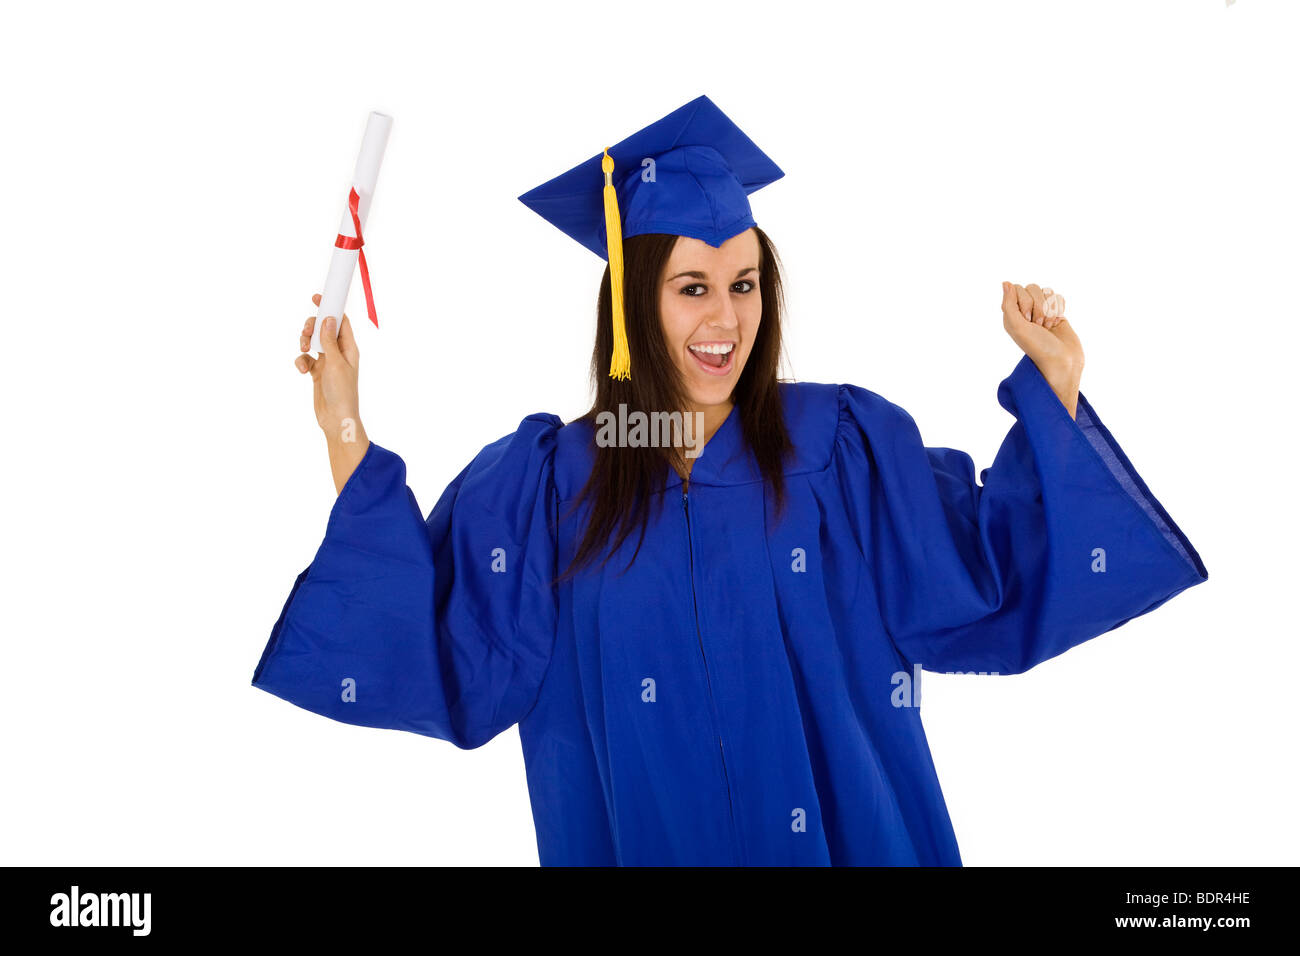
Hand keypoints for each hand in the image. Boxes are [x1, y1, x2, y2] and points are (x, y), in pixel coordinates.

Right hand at [296, 293, 360, 435]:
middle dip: (311, 327)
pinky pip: (305, 359)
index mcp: (349, 348)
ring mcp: (327, 362)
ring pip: (312, 342)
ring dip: (304, 342)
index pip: (340, 321)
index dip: (330, 308)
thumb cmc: (342, 392)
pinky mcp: (317, 372)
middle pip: (323, 329)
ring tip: (304, 349)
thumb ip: (330, 341)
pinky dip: (301, 360)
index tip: (318, 297)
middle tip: (306, 333)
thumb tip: (329, 318)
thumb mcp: (335, 364)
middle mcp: (339, 353)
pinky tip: (302, 369)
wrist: (335, 419)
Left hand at [1000, 281, 1083, 415]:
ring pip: (1047, 292)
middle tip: (1039, 326)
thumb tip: (1005, 282)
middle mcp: (1025, 311)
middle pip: (1033, 288)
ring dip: (1049, 309)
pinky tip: (1057, 323)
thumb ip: (1009, 304)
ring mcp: (1041, 311)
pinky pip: (1058, 297)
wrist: (1062, 360)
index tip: (1028, 321)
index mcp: (1012, 314)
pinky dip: (1059, 310)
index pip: (1017, 289)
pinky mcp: (1056, 313)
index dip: (1025, 302)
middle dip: (1039, 306)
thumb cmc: (1037, 346)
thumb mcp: (1017, 326)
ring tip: (1048, 326)